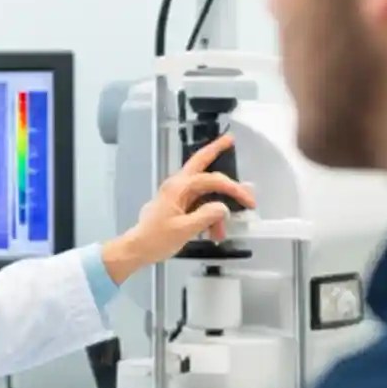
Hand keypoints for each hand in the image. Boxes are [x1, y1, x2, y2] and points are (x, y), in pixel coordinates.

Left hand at [101, 134, 255, 283]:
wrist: (137, 248)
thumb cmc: (156, 239)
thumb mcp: (184, 230)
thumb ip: (206, 216)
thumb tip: (223, 207)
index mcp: (177, 187)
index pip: (212, 180)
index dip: (233, 189)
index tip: (249, 202)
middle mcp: (177, 185)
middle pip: (200, 162)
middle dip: (216, 150)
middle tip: (231, 139)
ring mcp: (177, 193)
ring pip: (204, 189)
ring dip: (217, 207)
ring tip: (221, 232)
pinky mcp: (178, 204)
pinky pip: (200, 203)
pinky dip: (209, 215)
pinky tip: (213, 233)